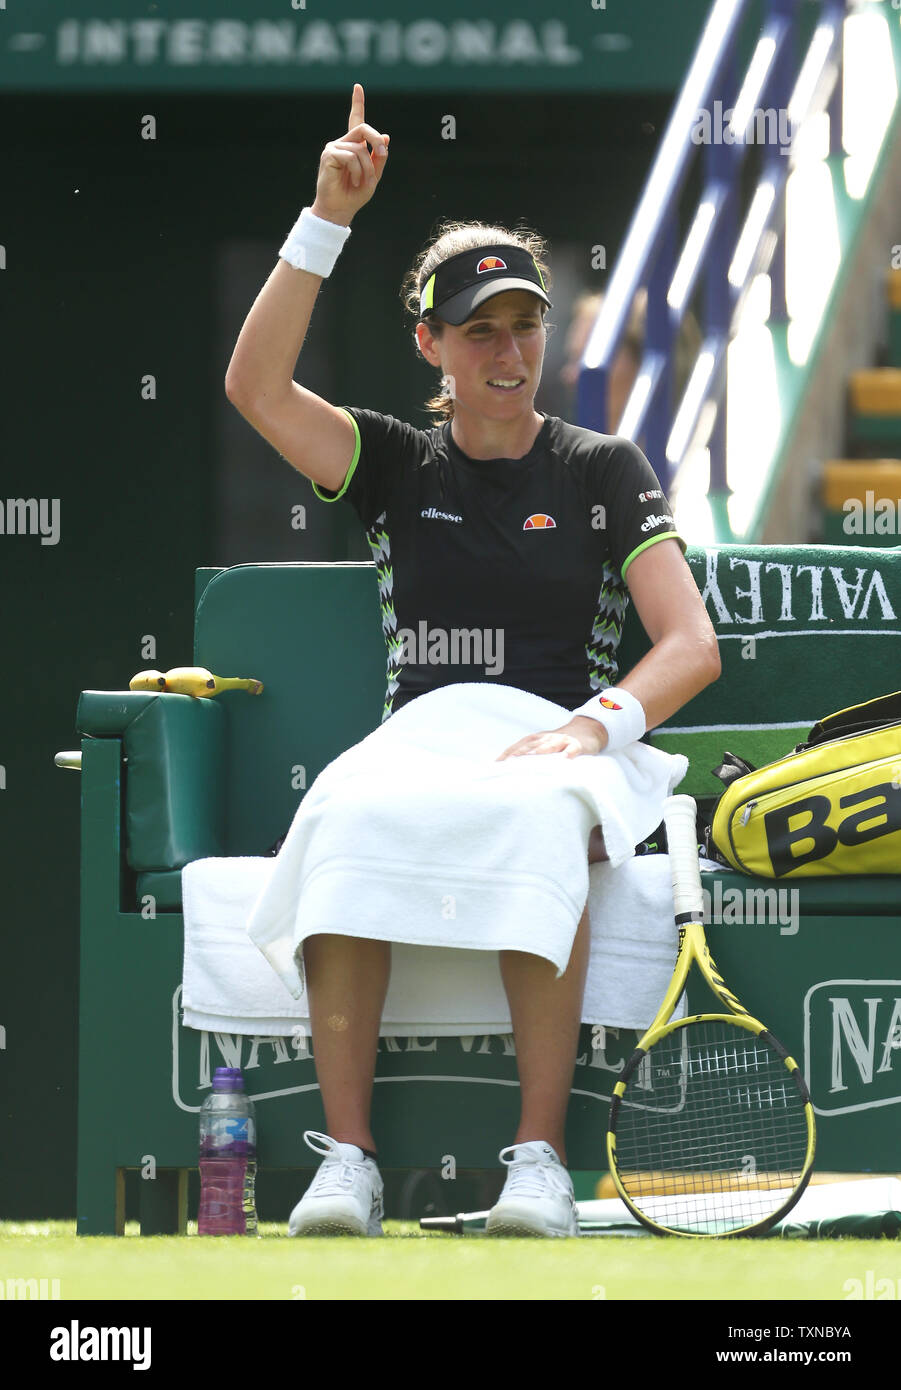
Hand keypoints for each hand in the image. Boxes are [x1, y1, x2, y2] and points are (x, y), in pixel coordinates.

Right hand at [311, 82, 389, 226]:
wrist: (340, 209)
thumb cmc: (355, 194)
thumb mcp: (373, 175)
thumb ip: (378, 157)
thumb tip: (385, 137)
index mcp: (354, 145)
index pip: (356, 120)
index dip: (357, 103)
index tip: (358, 86)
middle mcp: (343, 142)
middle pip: (364, 128)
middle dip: (376, 141)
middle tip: (381, 156)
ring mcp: (334, 147)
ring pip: (360, 148)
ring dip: (367, 168)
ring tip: (361, 181)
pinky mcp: (328, 155)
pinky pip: (350, 156)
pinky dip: (356, 171)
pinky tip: (352, 180)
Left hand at [495, 716, 608, 760]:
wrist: (587, 730)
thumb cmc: (560, 743)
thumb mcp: (543, 746)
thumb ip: (530, 754)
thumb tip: (509, 768)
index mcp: (536, 739)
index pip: (519, 746)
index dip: (508, 753)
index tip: (496, 764)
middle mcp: (547, 738)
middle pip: (531, 745)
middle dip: (519, 753)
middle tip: (508, 763)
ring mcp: (562, 740)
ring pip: (550, 745)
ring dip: (541, 751)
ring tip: (532, 759)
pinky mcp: (577, 745)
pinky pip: (573, 748)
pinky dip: (568, 752)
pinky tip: (565, 759)